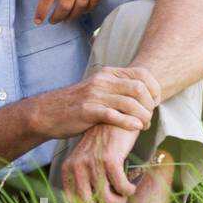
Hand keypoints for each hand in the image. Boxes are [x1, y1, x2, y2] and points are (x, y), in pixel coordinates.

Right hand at [33, 65, 160, 139]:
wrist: (48, 113)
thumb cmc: (76, 104)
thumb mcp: (98, 89)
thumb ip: (117, 88)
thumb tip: (144, 94)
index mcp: (107, 73)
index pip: (142, 74)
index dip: (155, 89)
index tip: (155, 103)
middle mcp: (102, 81)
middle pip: (139, 89)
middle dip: (150, 105)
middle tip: (149, 117)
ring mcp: (94, 95)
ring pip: (130, 103)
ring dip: (143, 117)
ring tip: (143, 126)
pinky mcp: (88, 111)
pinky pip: (115, 116)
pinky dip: (129, 123)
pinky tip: (134, 128)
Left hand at [60, 121, 140, 202]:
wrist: (115, 119)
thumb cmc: (104, 146)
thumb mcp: (90, 164)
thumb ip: (89, 185)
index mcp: (68, 171)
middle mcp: (76, 168)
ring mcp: (92, 164)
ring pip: (107, 199)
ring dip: (120, 202)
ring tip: (125, 195)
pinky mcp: (109, 160)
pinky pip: (121, 187)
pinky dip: (128, 191)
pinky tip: (131, 186)